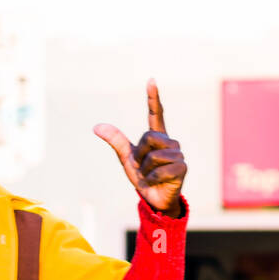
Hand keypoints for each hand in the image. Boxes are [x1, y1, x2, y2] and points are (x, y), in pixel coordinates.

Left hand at [94, 80, 186, 216]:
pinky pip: (159, 171)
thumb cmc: (143, 177)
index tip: (151, 80)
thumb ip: (116, 141)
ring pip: (153, 156)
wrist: (154, 199)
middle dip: (140, 156)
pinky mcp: (182, 167)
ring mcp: (178, 154)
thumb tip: (96, 126)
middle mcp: (170, 142)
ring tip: (151, 176)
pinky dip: (152, 180)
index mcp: (157, 137)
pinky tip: (158, 182)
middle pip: (148, 138)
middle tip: (144, 168)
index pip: (156, 113)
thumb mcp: (127, 158)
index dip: (153, 98)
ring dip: (145, 171)